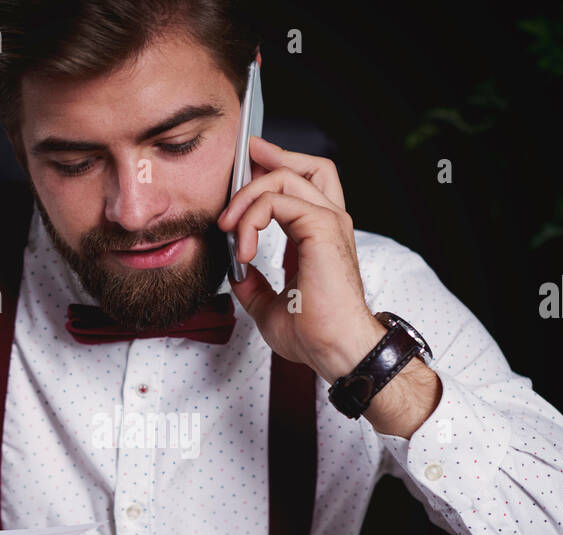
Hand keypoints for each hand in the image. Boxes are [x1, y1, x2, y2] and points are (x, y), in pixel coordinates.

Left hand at [218, 135, 440, 437]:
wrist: (334, 349)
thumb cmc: (314, 334)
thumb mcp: (269, 307)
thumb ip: (253, 285)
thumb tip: (236, 273)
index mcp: (319, 237)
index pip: (302, 187)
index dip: (275, 171)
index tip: (245, 170)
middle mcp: (328, 223)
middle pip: (305, 167)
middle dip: (270, 158)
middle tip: (241, 162)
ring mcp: (328, 222)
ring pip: (285, 178)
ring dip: (247, 196)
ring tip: (228, 226)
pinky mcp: (322, 227)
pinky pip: (277, 201)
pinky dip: (251, 219)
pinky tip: (243, 248)